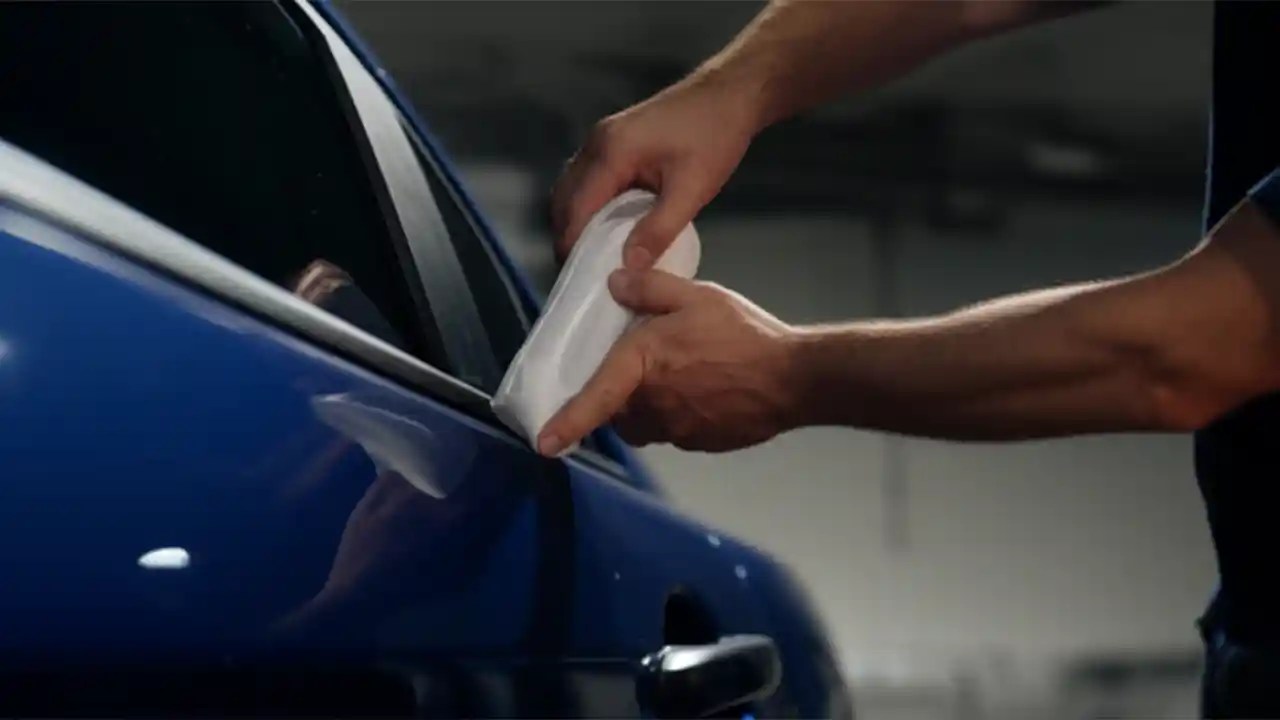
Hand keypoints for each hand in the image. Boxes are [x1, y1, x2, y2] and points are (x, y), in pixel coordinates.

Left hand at [537, 270, 799, 454]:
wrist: (794, 378)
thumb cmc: (744, 335)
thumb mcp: (696, 295)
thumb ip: (650, 287)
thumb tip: (615, 282)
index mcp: (645, 367)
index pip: (596, 399)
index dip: (566, 423)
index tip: (542, 443)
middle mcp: (656, 406)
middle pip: (619, 411)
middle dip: (620, 394)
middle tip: (641, 364)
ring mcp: (679, 430)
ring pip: (646, 424)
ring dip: (649, 405)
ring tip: (679, 374)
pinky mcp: (702, 442)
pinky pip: (676, 430)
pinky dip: (680, 413)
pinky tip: (706, 389)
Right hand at [550, 76, 758, 268]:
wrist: (729, 94)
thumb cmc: (715, 137)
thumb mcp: (692, 189)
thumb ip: (659, 229)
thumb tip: (629, 267)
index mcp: (612, 152)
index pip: (575, 208)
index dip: (571, 245)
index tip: (577, 278)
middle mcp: (597, 143)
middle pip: (564, 199)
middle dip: (568, 236)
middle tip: (583, 273)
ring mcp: (602, 139)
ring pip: (572, 189)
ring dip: (575, 221)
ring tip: (592, 256)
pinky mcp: (613, 140)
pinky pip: (587, 179)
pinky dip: (587, 206)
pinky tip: (605, 228)